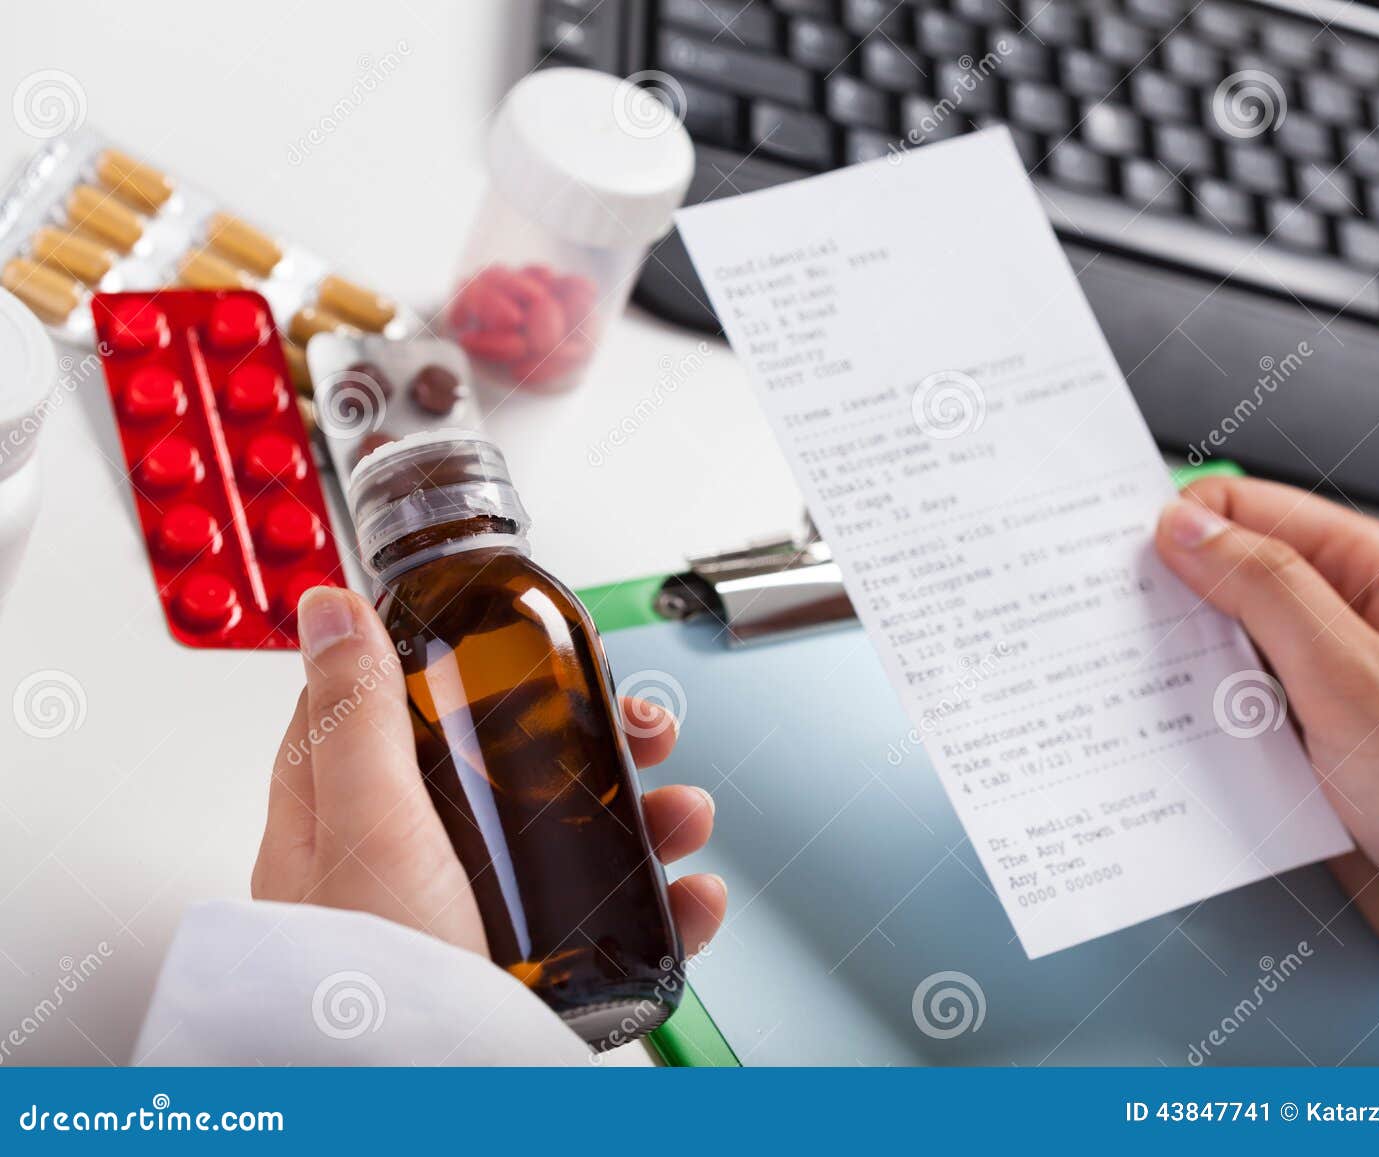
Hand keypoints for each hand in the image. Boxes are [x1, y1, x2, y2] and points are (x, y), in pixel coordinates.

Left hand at [252, 586, 725, 960]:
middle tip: (641, 725)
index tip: (530, 645)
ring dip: (647, 810)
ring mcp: (477, 918)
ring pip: (572, 835)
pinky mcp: (534, 971)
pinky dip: (664, 901)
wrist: (421, 1110)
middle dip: (592, 737)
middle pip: (510, 765)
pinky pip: (611, 919)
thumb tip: (330, 606)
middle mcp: (412, 862)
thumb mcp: (364, 826)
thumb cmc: (368, 991)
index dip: (471, 665)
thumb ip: (357, 714)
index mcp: (348, 815)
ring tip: (686, 813)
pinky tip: (693, 898)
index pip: (403, 706)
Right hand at [1154, 476, 1378, 972]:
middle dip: (1172, 599)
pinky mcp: (1300, 737)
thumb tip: (1185, 527)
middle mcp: (1346, 617)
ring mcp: (1321, 679)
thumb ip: (1267, 590)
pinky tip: (1174, 736)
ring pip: (1220, 645)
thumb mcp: (1353, 677)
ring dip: (1181, 666)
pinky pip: (1228, 708)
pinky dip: (1197, 718)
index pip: (1250, 510)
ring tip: (1144, 689)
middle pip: (1228, 574)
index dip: (1183, 528)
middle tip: (1121, 630)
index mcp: (1373, 572)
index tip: (1127, 565)